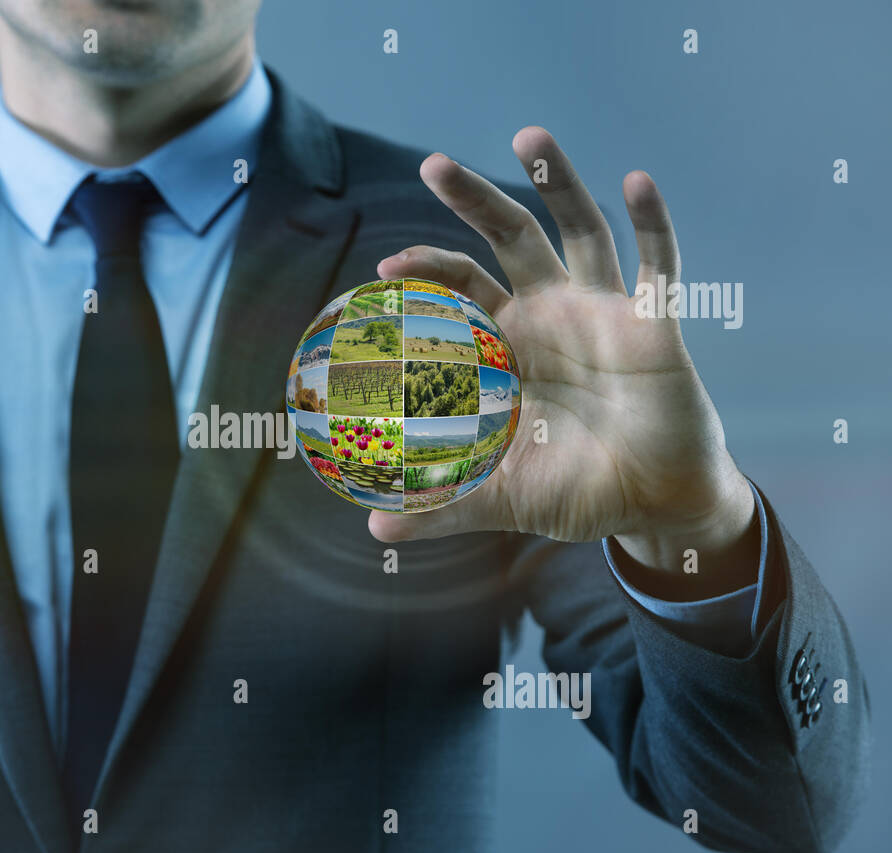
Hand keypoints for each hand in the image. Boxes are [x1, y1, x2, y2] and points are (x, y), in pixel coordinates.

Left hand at [370, 128, 756, 589]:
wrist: (654, 505)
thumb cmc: (577, 491)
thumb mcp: (503, 499)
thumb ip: (443, 508)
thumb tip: (375, 533)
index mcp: (510, 347)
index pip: (460, 290)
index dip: (426, 272)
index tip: (383, 269)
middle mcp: (552, 315)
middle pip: (509, 239)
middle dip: (473, 200)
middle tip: (432, 164)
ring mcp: (605, 312)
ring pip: (579, 229)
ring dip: (557, 182)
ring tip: (527, 136)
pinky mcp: (657, 325)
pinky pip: (660, 264)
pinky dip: (652, 223)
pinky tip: (638, 181)